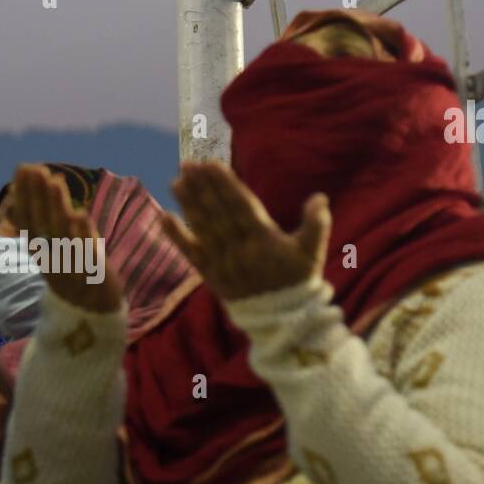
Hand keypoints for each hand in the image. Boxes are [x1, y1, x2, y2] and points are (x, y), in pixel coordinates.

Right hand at [7, 164, 121, 313]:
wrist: (90, 312)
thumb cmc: (69, 273)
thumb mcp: (49, 250)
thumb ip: (39, 226)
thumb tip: (19, 202)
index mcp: (41, 250)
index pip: (28, 218)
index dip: (24, 194)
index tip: (22, 168)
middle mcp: (52, 256)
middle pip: (43, 222)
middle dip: (38, 195)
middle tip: (35, 167)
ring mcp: (72, 265)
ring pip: (62, 234)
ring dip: (57, 207)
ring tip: (55, 181)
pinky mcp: (94, 274)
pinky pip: (87, 254)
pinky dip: (83, 236)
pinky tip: (80, 215)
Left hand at [161, 161, 329, 299]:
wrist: (281, 319)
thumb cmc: (296, 280)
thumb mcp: (312, 253)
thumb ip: (316, 224)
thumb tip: (320, 198)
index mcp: (263, 239)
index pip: (240, 206)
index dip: (224, 185)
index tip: (211, 164)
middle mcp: (239, 249)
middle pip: (217, 212)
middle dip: (202, 187)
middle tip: (187, 164)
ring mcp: (221, 262)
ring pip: (202, 228)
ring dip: (187, 204)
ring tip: (176, 182)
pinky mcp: (209, 274)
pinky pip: (190, 253)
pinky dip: (176, 236)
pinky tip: (164, 216)